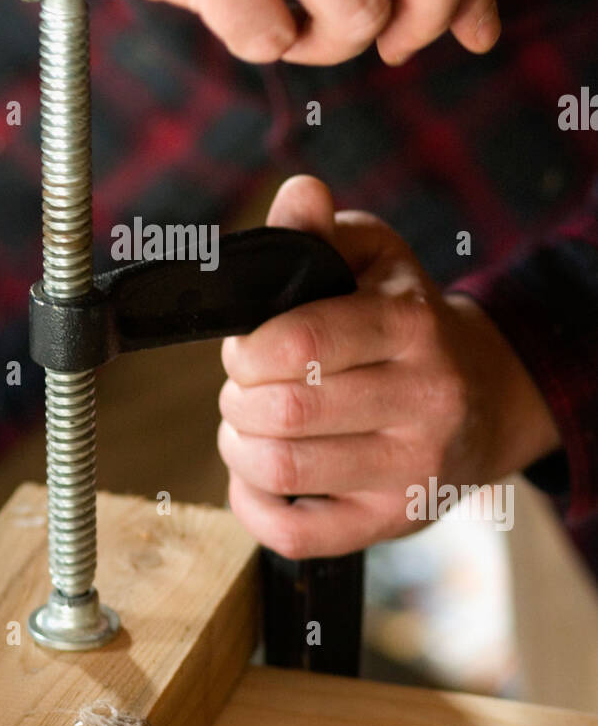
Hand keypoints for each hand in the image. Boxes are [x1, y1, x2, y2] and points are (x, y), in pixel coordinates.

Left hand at [218, 176, 559, 558]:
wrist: (488, 398)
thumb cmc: (408, 321)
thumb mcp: (376, 259)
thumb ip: (321, 230)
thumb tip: (299, 192)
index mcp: (411, 326)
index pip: (302, 344)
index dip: (246, 349)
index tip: (243, 348)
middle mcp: (423, 401)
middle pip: (283, 410)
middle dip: (237, 397)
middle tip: (244, 387)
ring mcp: (410, 471)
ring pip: (282, 470)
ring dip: (238, 445)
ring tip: (248, 426)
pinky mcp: (392, 523)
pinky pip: (294, 533)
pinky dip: (252, 504)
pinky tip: (259, 476)